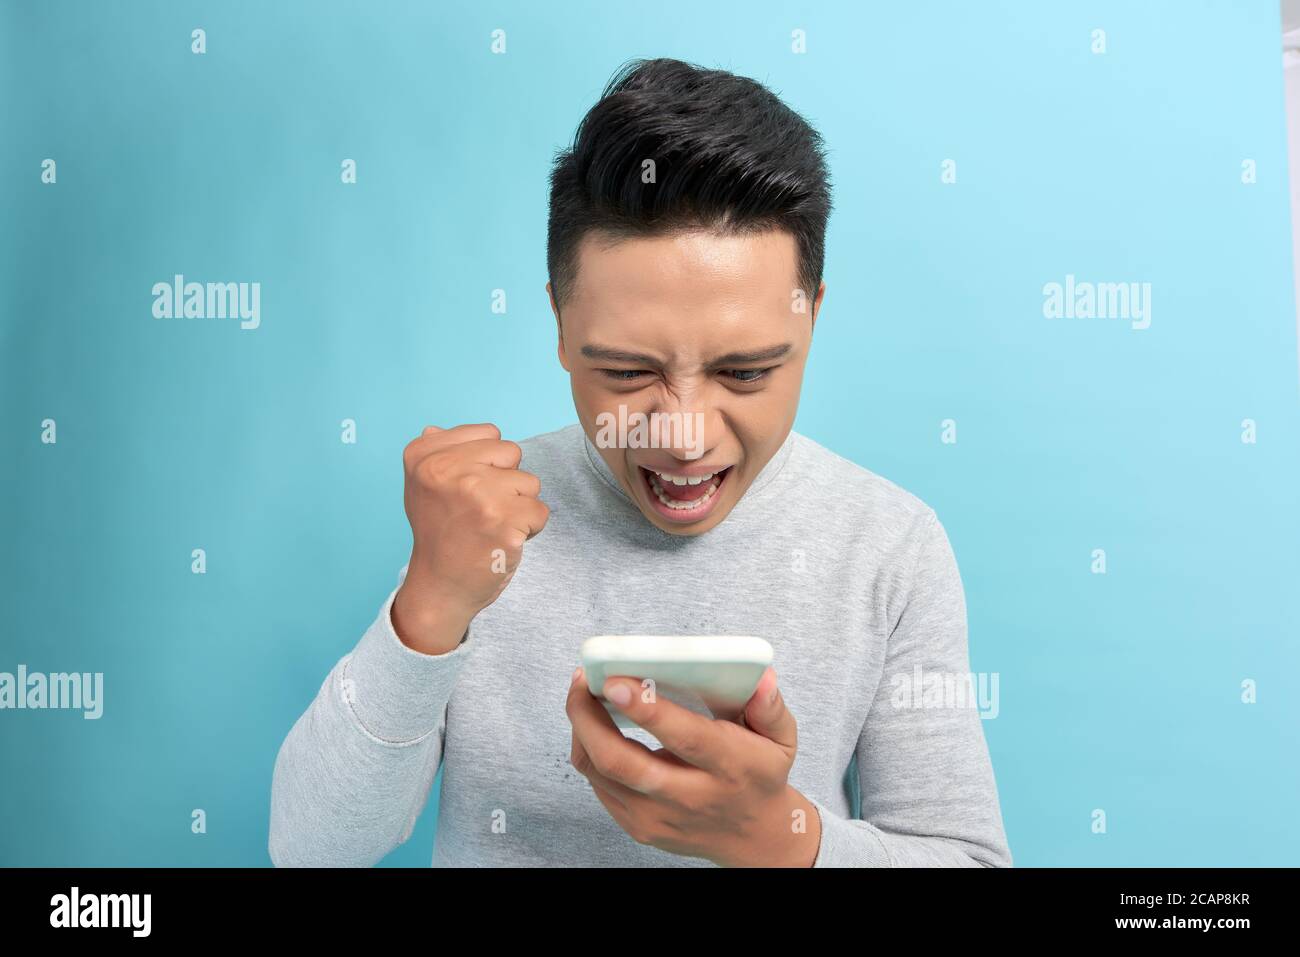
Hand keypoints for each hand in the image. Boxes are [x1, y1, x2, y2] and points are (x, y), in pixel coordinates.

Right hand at [392, 423, 548, 653]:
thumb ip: (434, 454)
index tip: (464, 491)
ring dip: (518, 506)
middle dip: (506, 481)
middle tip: (481, 510)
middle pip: (513, 453)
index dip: (488, 463)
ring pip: (529, 482)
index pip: (490, 433)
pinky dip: (529, 528)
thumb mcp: (421, 488)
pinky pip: (540, 511)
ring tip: (491, 525)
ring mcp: (478, 495)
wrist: (440, 586)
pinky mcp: (504, 522)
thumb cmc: (439, 534)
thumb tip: (435, 428)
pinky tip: (503, 540)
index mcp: (426, 456)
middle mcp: (448, 471)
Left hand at [565, 666, 820, 866]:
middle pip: (622, 761)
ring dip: (582, 728)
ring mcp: (659, 817)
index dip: (647, 709)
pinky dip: (588, 749)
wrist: (753, 837)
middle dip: (591, 717)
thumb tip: (762, 678)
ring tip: (582, 692)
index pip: (685, 738)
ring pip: (600, 772)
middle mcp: (690, 797)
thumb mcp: (781, 738)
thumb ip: (769, 707)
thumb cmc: (761, 774)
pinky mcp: (639, 827)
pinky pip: (598, 785)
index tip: (616, 682)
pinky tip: (591, 722)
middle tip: (583, 680)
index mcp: (730, 767)